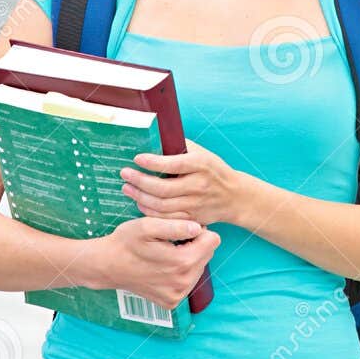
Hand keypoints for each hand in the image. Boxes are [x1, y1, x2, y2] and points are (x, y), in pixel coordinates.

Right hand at [86, 217, 218, 308]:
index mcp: (182, 263)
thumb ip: (175, 226)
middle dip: (194, 245)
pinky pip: (188, 281)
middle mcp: (183, 283)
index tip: (181, 230)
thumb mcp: (147, 226)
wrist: (107, 266)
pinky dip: (179, 272)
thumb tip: (199, 227)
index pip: (213, 240)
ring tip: (165, 254)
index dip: (198, 230)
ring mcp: (178, 295)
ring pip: (199, 268)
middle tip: (171, 242)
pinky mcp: (172, 302)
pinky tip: (162, 267)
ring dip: (187, 258)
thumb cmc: (126, 242)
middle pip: (208, 254)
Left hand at [121, 141, 247, 226]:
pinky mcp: (192, 218)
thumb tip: (155, 140)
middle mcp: (199, 185)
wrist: (235, 196)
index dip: (153, 162)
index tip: (137, 158)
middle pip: (163, 188)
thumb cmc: (214, 170)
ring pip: (161, 206)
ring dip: (140, 197)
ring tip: (127, 188)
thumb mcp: (203, 154)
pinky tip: (140, 202)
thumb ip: (181, 148)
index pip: (174, 164)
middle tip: (125, 174)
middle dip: (140, 181)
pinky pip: (166, 218)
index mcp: (202, 165)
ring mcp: (195, 204)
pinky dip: (149, 211)